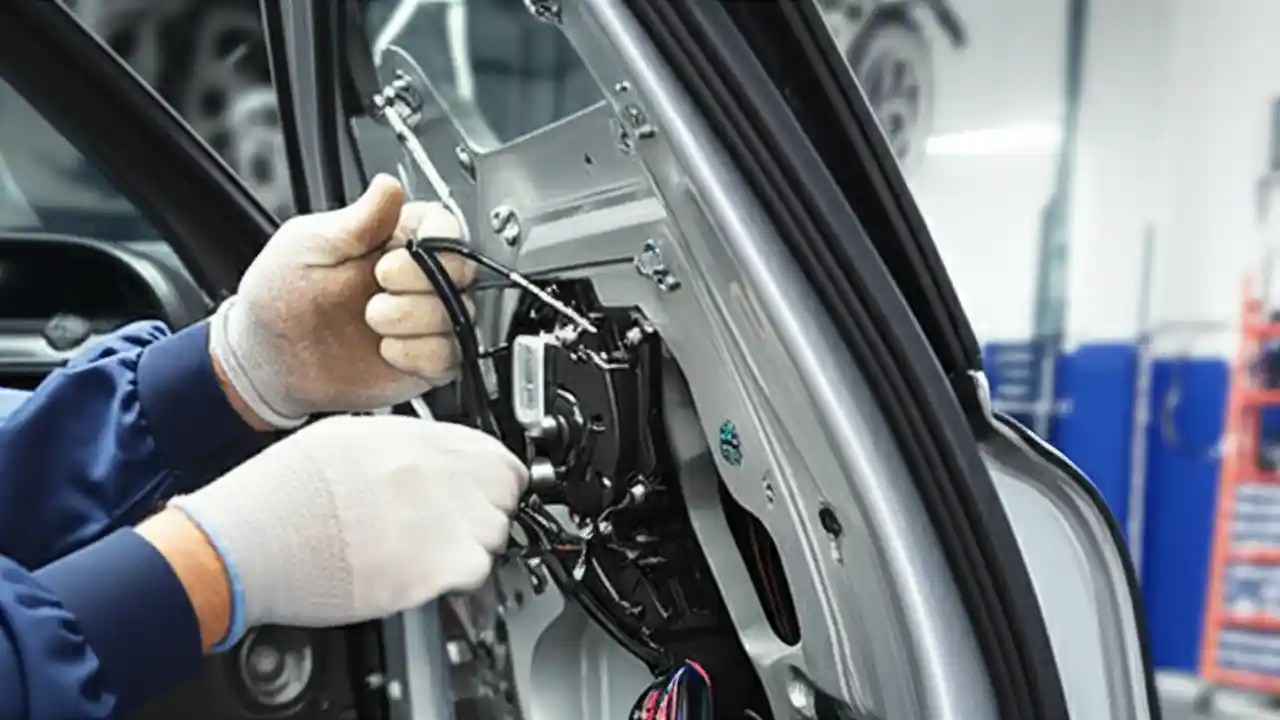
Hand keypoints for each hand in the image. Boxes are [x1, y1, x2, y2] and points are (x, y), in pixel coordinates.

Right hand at [165, 415, 527, 649]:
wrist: (247, 542)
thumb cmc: (278, 497)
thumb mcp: (344, 440)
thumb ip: (400, 446)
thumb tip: (429, 459)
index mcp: (412, 438)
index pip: (494, 454)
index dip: (491, 477)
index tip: (484, 491)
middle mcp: (432, 471)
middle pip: (503, 492)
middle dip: (488, 509)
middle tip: (457, 524)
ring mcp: (436, 518)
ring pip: (494, 533)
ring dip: (473, 544)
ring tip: (430, 550)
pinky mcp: (430, 566)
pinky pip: (475, 571)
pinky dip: (458, 577)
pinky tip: (423, 573)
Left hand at [211, 175, 474, 428]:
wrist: (271, 358)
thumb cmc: (282, 296)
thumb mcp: (311, 245)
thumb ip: (357, 220)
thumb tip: (389, 186)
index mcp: (396, 238)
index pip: (445, 225)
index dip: (436, 239)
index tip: (397, 256)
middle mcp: (418, 277)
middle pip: (461, 270)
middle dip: (421, 282)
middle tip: (378, 285)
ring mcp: (425, 319)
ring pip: (458, 313)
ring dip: (414, 320)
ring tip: (373, 320)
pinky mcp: (427, 358)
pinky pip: (451, 354)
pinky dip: (420, 354)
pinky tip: (387, 348)